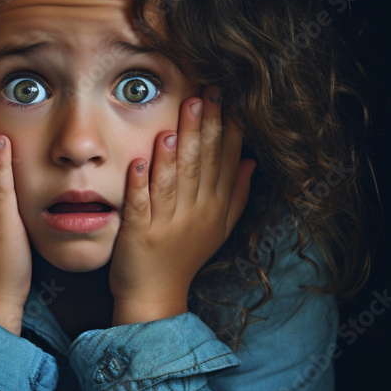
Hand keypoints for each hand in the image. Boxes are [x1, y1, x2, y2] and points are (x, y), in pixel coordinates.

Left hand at [109, 86, 255, 324]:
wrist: (155, 296)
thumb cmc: (184, 257)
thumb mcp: (219, 227)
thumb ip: (237, 194)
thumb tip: (251, 160)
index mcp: (215, 208)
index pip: (225, 162)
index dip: (227, 129)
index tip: (230, 98)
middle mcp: (195, 213)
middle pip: (201, 164)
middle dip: (203, 128)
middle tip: (205, 95)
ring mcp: (167, 222)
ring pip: (174, 180)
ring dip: (176, 151)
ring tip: (178, 121)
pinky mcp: (139, 233)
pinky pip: (141, 204)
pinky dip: (141, 182)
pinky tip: (141, 160)